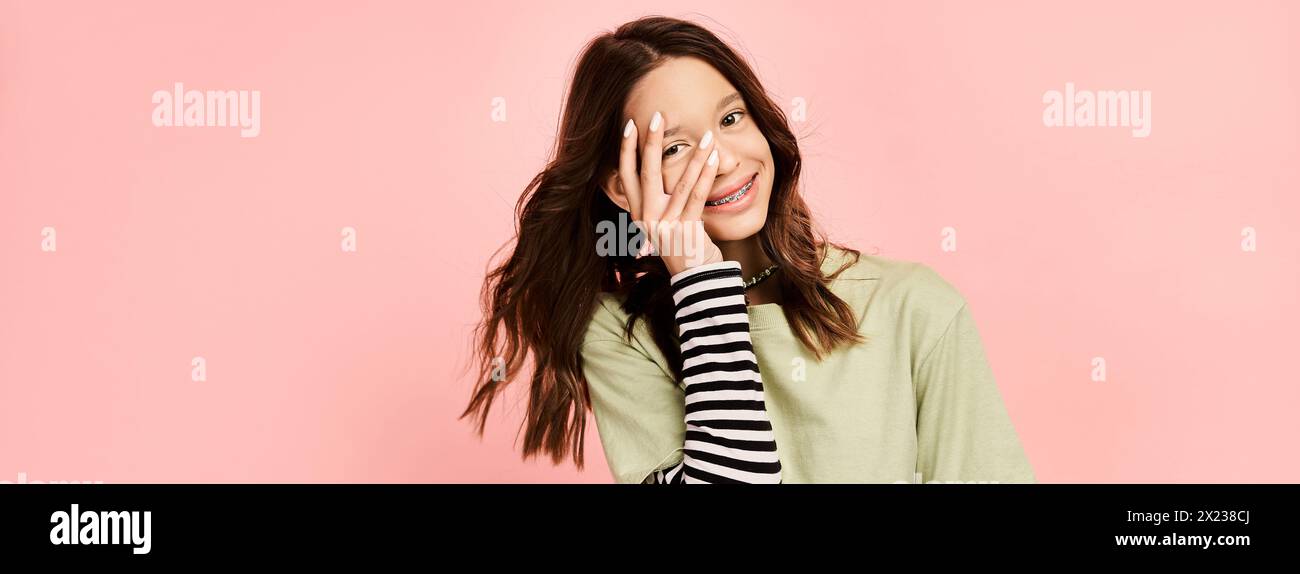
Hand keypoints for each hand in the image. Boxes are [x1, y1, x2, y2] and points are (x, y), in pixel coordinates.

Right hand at [618, 110, 723, 276]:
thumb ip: (663, 199)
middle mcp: (646, 219)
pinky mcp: (685, 230)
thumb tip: (668, 165)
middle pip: (645, 173)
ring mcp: (665, 225)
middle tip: (657, 115)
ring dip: (694, 156)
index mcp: (638, 214)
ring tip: (706, 135)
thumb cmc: (685, 247)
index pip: (625, 175)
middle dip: (651, 142)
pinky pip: (697, 196)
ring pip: (678, 182)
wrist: (698, 279)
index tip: (630, 125)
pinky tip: (714, 158)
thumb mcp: (667, 222)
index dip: (626, 150)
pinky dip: (707, 175)